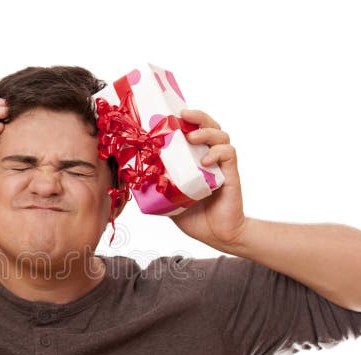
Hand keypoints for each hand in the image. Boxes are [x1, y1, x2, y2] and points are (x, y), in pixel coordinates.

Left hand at [169, 109, 247, 250]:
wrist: (217, 235)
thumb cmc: (194, 216)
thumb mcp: (167, 198)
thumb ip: (155, 186)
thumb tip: (129, 178)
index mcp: (194, 158)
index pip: (193, 130)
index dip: (185, 119)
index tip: (171, 113)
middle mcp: (210, 157)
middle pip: (209, 126)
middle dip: (197, 116)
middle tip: (183, 114)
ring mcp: (221, 165)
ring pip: (221, 136)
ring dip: (206, 132)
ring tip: (192, 137)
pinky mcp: (231, 174)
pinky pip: (228, 155)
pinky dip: (217, 153)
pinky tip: (206, 160)